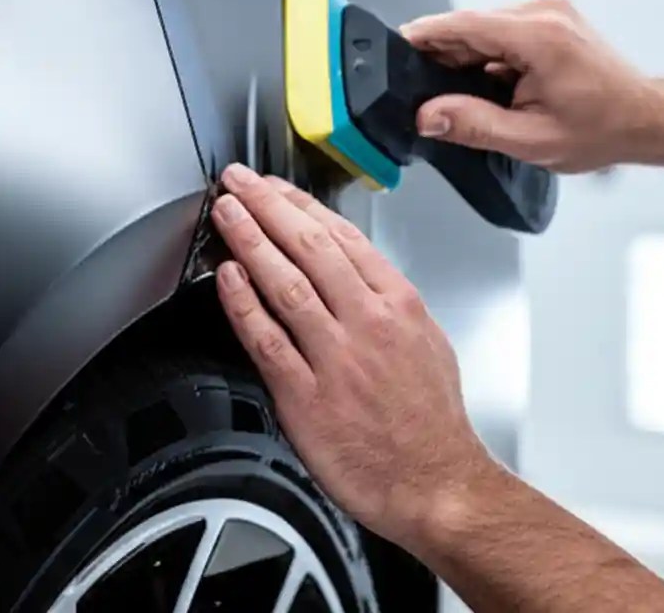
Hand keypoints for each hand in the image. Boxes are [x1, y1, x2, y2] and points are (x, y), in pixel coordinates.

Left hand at [210, 163, 490, 550]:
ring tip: (226, 214)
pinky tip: (227, 278)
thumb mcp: (428, 342)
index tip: (273, 187)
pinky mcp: (307, 396)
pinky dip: (244, 304)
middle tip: (238, 181)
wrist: (437, 483)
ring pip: (285, 283)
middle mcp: (368, 323)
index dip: (299, 204)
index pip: (341, 237)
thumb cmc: (432, 423)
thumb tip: (353, 272)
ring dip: (250, 242)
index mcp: (398, 305)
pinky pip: (267, 340)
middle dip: (267, 206)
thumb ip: (387, 303)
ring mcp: (336, 358)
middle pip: (309, 247)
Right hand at [401, 0, 663, 172]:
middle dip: (442, 57)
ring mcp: (549, 14)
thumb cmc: (602, 129)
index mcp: (539, 37)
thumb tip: (428, 116)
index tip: (394, 46)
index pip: (464, 25)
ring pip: (484, 31)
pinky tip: (485, 88)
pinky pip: (501, 34)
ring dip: (465, 60)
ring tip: (458, 97)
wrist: (645, 119)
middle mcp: (544, 14)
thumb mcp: (530, 140)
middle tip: (419, 90)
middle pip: (471, 27)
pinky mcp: (549, 22)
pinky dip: (486, 58)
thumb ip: (473, 125)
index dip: (424, 35)